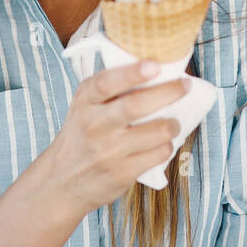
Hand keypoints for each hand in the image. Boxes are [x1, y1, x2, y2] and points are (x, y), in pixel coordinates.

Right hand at [40, 60, 188, 217]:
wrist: (62, 181)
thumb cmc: (82, 135)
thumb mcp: (85, 107)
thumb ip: (110, 89)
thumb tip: (156, 67)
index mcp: (85, 102)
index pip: (106, 83)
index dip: (132, 73)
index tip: (155, 65)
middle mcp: (94, 125)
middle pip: (136, 105)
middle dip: (168, 92)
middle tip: (184, 85)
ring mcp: (108, 151)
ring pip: (156, 131)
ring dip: (173, 124)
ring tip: (173, 122)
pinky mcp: (121, 172)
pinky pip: (158, 154)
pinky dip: (166, 146)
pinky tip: (162, 143)